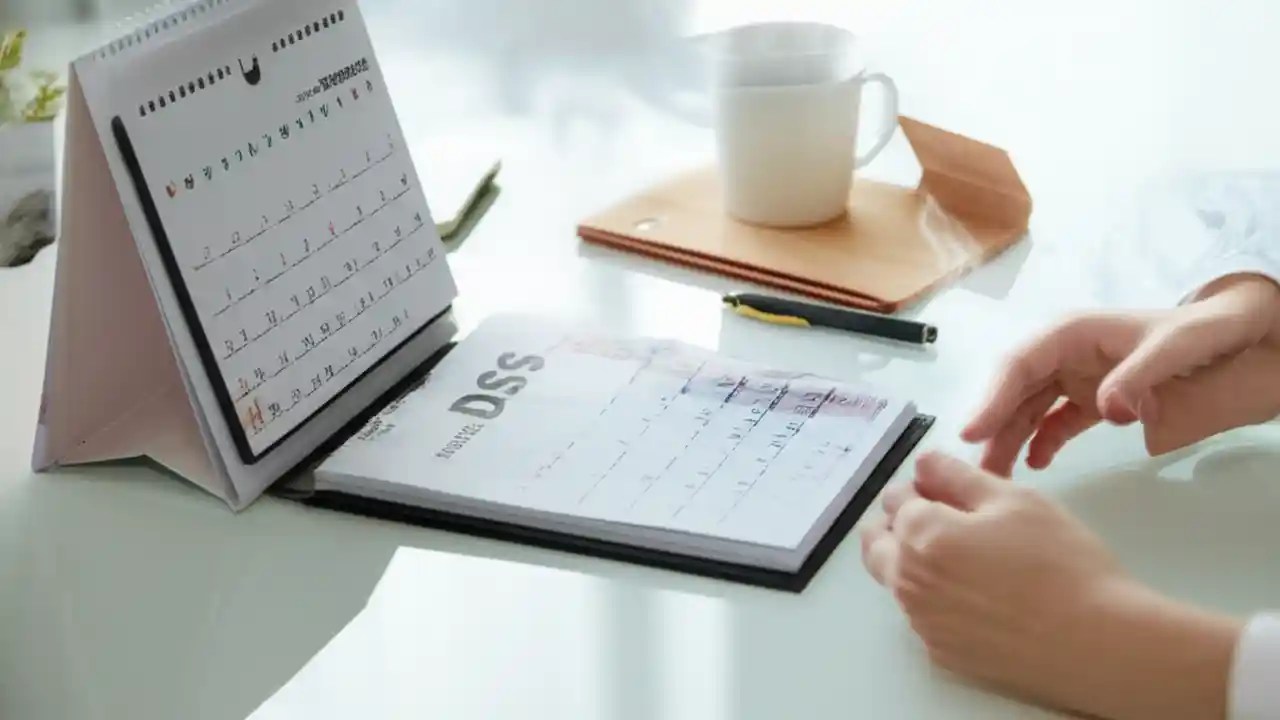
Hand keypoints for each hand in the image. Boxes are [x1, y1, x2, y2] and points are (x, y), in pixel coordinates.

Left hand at [861, 452, 1240, 719]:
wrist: (1098, 643)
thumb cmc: (1062, 562)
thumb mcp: (1014, 500)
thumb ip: (956, 476)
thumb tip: (921, 463)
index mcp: (921, 536)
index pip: (894, 498)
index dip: (922, 487)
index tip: (951, 491)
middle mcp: (909, 581)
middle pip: (877, 541)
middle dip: (899, 523)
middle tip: (945, 519)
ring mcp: (922, 622)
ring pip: (897, 579)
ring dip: (915, 560)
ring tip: (969, 558)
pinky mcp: (942, 653)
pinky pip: (922, 614)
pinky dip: (937, 598)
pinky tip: (981, 597)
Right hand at [962, 274, 1279, 474]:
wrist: (1236, 341)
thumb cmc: (1205, 333)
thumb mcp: (1175, 348)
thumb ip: (1138, 376)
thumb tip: (1107, 409)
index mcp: (1073, 333)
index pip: (1019, 365)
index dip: (992, 397)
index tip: (973, 431)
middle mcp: (1066, 355)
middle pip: (1015, 392)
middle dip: (993, 427)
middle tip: (977, 467)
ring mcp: (1078, 378)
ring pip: (1030, 410)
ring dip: (1011, 441)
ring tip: (996, 476)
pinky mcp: (1093, 401)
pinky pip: (1056, 423)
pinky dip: (1043, 443)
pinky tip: (1036, 464)